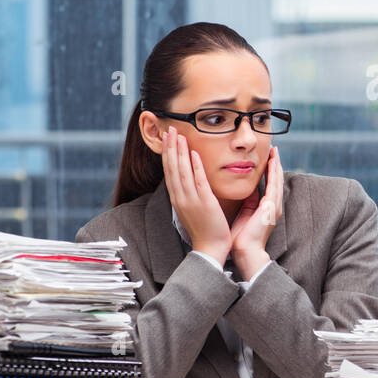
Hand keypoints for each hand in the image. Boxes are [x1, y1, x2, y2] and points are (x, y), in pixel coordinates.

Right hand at [161, 125, 230, 262]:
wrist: (210, 249)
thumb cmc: (204, 229)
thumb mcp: (192, 208)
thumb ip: (190, 193)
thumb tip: (190, 178)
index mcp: (177, 199)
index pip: (169, 171)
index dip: (168, 153)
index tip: (168, 138)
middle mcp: (180, 198)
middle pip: (172, 168)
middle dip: (170, 147)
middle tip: (170, 129)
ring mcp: (191, 200)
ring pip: (182, 171)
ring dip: (180, 152)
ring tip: (179, 135)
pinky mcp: (204, 203)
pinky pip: (198, 181)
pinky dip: (195, 166)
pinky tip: (194, 153)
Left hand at [229, 146, 282, 280]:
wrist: (245, 251)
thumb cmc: (242, 237)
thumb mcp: (245, 214)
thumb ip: (249, 202)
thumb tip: (248, 189)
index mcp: (267, 208)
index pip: (270, 185)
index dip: (270, 171)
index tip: (268, 158)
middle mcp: (274, 206)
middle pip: (277, 180)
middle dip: (275, 164)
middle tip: (274, 149)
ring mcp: (274, 206)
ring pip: (277, 180)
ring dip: (276, 165)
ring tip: (275, 151)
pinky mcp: (271, 207)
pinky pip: (274, 185)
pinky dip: (273, 173)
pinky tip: (273, 162)